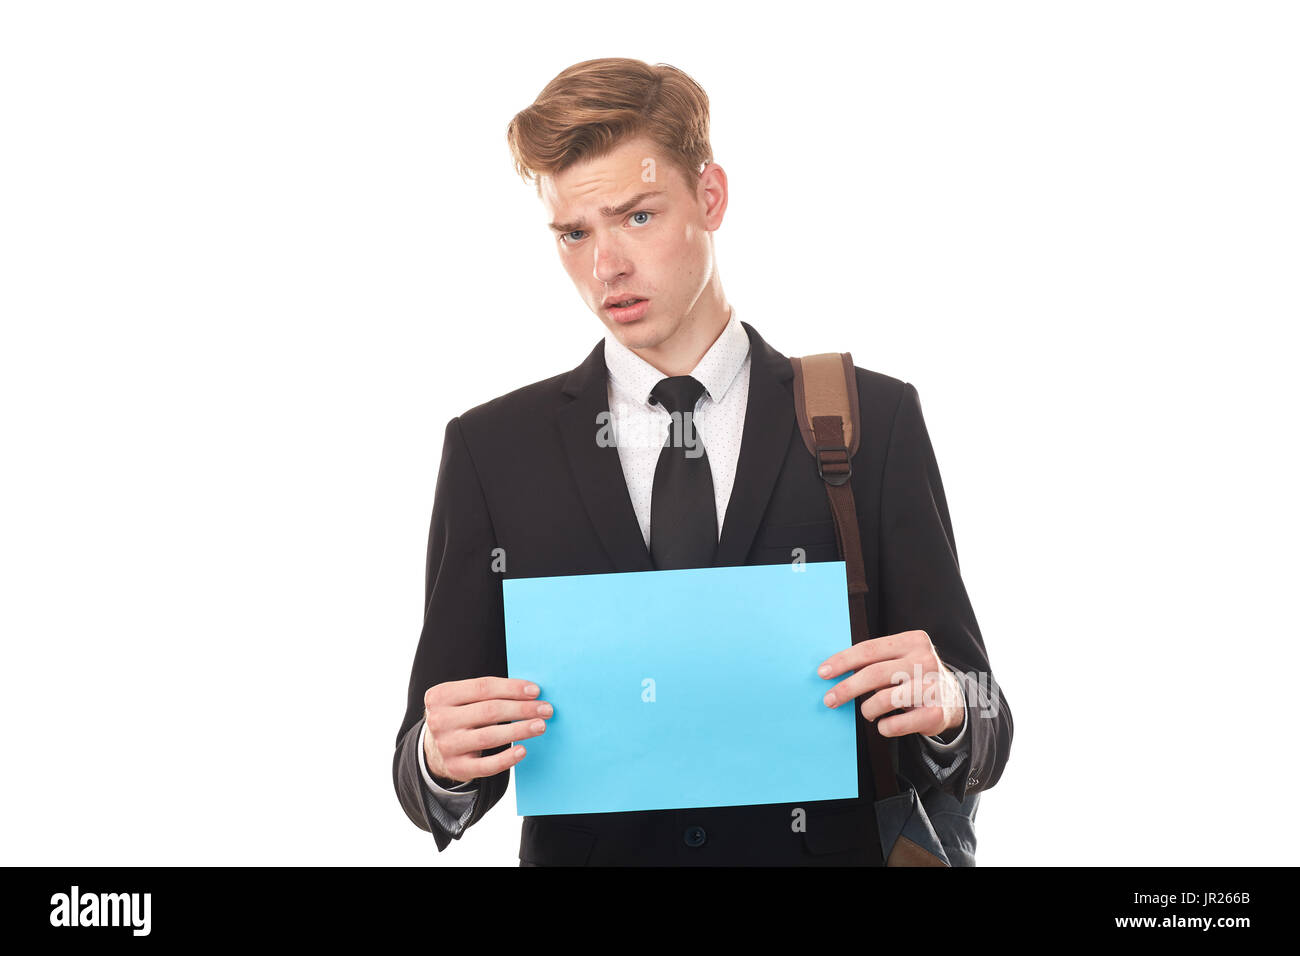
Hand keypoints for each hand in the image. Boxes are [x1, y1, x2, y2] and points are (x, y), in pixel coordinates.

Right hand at [422, 677, 551, 782]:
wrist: (435, 749)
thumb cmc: (460, 716)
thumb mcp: (462, 698)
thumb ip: (488, 693)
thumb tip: (530, 693)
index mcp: (441, 695)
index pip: (483, 688)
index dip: (512, 688)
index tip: (536, 691)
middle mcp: (440, 720)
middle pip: (489, 711)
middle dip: (522, 709)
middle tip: (545, 709)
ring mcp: (446, 746)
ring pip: (489, 737)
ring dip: (519, 730)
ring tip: (540, 726)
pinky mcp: (456, 768)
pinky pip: (486, 765)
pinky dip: (507, 758)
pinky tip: (523, 750)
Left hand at [817, 629, 963, 737]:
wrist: (952, 700)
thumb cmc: (913, 676)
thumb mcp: (899, 659)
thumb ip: (873, 660)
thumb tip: (832, 669)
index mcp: (913, 641)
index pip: (869, 649)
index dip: (843, 661)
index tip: (823, 672)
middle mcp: (925, 660)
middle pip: (874, 674)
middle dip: (846, 688)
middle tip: (830, 699)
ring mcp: (933, 687)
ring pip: (883, 700)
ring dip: (868, 709)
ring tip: (868, 712)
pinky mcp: (936, 713)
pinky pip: (896, 724)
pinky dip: (883, 726)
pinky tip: (883, 723)